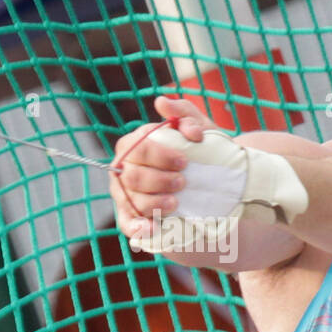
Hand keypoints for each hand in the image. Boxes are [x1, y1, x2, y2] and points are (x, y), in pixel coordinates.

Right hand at [111, 97, 210, 238]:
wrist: (208, 185)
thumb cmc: (198, 153)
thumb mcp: (198, 130)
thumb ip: (184, 114)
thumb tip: (162, 103)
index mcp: (134, 144)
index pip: (138, 147)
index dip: (160, 155)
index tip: (184, 162)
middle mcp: (123, 169)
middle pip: (133, 176)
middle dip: (158, 180)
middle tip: (183, 183)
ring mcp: (124, 195)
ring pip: (131, 201)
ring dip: (153, 203)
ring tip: (176, 203)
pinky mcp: (130, 217)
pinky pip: (127, 225)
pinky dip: (139, 228)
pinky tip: (153, 228)